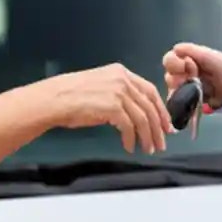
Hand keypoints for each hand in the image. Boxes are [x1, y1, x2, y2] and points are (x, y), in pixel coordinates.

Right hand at [42, 63, 173, 153]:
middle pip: (150, 106)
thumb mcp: (101, 85)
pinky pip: (129, 127)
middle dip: (158, 127)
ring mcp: (118, 92)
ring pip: (143, 118)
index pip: (150, 91)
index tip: (166, 124)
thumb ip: (120, 92)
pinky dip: (131, 139)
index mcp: (121, 72)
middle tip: (161, 142)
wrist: (54, 99)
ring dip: (147, 137)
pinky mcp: (112, 107)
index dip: (161, 110)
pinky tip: (128, 146)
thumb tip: (136, 111)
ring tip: (147, 149)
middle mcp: (123, 80)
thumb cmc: (71, 96)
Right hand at [161, 42, 221, 110]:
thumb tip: (175, 49)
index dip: (173, 63)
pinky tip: (186, 101)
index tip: (186, 66)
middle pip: (169, 75)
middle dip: (176, 78)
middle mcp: (185, 73)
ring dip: (178, 90)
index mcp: (188, 59)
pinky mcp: (189, 101)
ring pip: (172, 90)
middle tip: (189, 80)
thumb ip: (192, 50)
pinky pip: (177, 103)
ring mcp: (187, 88)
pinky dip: (179, 102)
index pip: (170, 59)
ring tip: (191, 91)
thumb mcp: (210, 56)